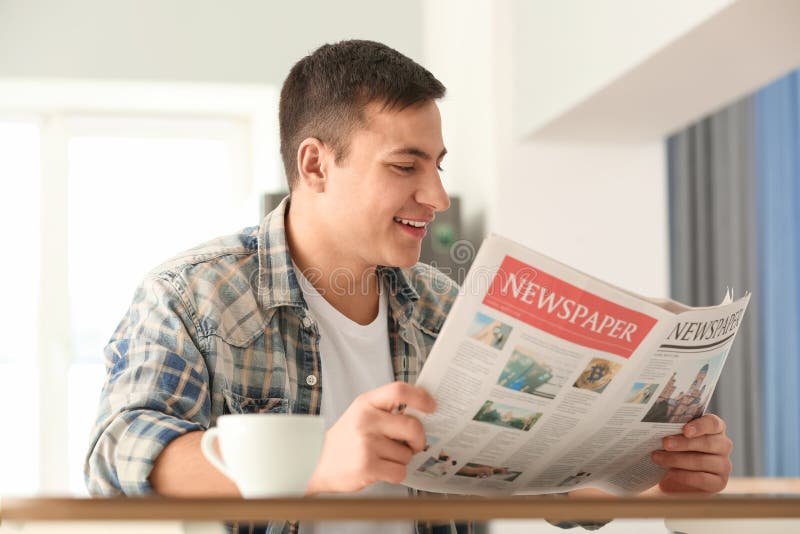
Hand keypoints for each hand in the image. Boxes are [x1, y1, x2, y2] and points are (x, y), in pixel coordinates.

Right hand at [305, 381, 434, 493]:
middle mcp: (366, 420)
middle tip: (414, 445)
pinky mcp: (367, 466)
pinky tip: (381, 469)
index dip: (421, 397)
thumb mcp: (360, 414)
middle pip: (412, 426)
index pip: (399, 391)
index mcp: (366, 403)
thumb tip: (422, 414)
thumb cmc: (344, 440)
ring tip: (383, 457)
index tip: (432, 406)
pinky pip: (399, 471)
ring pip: (407, 453)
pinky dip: (395, 474)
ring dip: (401, 459)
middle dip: (419, 439)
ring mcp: (367, 443)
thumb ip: (386, 410)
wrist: (315, 463)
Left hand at [651, 414, 732, 493]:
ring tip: (658, 457)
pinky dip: (683, 475)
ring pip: (702, 461)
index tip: (685, 430)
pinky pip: (702, 479)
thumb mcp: (674, 437)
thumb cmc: (675, 450)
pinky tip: (670, 472)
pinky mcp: (719, 483)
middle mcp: (723, 446)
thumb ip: (673, 430)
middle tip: (665, 443)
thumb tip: (658, 427)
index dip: (700, 426)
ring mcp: (723, 465)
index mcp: (715, 429)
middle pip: (707, 442)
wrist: (675, 478)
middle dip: (683, 443)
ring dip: (677, 459)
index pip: (713, 423)